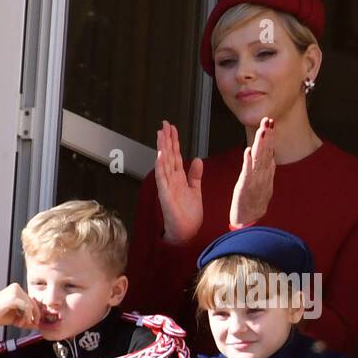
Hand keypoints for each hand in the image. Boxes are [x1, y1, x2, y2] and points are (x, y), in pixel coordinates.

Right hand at [0, 283, 43, 336]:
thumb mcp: (16, 317)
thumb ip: (27, 319)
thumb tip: (37, 324)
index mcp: (16, 289)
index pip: (31, 300)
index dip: (34, 312)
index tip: (33, 322)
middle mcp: (16, 287)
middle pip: (32, 302)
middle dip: (32, 316)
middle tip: (28, 324)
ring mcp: (14, 291)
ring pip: (30, 305)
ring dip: (27, 317)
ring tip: (19, 323)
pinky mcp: (13, 297)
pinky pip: (27, 307)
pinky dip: (26, 316)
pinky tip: (19, 322)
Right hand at [155, 120, 203, 243]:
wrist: (186, 233)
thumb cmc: (188, 215)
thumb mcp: (195, 190)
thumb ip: (195, 175)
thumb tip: (197, 159)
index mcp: (179, 178)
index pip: (175, 155)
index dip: (174, 141)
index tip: (172, 128)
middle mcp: (171, 180)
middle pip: (168, 156)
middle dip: (166, 140)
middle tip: (165, 124)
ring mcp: (167, 187)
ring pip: (163, 164)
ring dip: (162, 149)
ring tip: (161, 134)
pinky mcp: (165, 196)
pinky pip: (162, 179)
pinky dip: (161, 167)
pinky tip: (160, 156)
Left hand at [229, 118, 274, 227]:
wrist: (250, 221)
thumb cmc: (254, 203)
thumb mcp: (263, 184)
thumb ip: (267, 170)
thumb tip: (271, 157)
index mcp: (265, 173)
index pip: (268, 151)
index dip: (270, 137)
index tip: (271, 123)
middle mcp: (262, 175)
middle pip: (265, 152)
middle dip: (267, 136)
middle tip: (269, 120)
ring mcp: (255, 181)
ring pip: (258, 159)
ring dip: (260, 144)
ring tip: (262, 130)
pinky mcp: (245, 187)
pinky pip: (247, 172)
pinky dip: (247, 161)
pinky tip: (247, 151)